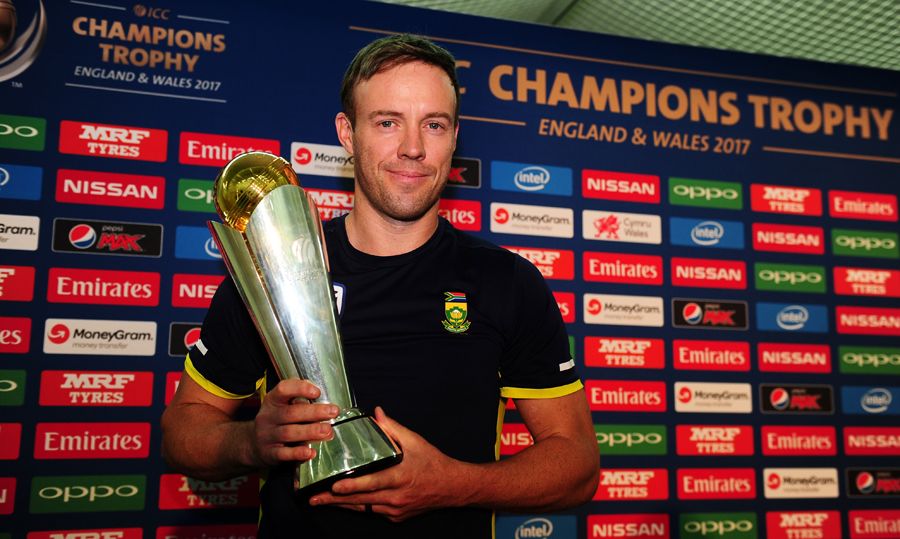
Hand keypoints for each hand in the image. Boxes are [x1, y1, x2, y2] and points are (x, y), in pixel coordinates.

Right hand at [252, 379, 338, 466]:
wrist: (253, 444)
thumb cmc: (277, 421)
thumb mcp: (282, 405)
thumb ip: (300, 400)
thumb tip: (322, 398)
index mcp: (273, 401)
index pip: (283, 390)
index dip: (300, 389)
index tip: (317, 392)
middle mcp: (268, 417)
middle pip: (290, 413)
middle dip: (314, 412)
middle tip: (333, 412)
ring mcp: (268, 435)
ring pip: (289, 433)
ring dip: (310, 431)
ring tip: (327, 430)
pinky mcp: (270, 453)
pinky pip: (284, 454)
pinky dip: (298, 453)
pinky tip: (311, 452)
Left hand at [309, 407, 463, 521]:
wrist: (452, 487)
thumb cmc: (433, 463)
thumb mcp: (416, 441)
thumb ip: (393, 428)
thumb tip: (376, 413)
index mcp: (399, 476)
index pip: (372, 483)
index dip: (352, 486)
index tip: (334, 486)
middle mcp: (395, 497)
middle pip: (360, 500)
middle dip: (335, 499)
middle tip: (314, 497)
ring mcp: (395, 510)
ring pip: (363, 508)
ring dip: (342, 505)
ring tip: (320, 501)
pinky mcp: (396, 517)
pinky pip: (372, 511)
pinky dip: (358, 506)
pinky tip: (343, 503)